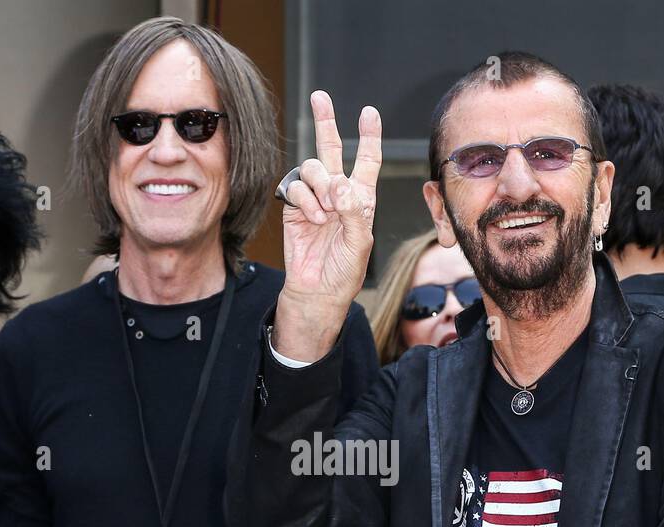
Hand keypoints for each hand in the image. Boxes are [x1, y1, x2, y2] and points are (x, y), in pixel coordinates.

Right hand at [274, 90, 382, 361]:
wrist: (316, 292)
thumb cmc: (344, 272)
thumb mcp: (360, 243)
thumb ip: (354, 212)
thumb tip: (340, 182)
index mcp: (361, 199)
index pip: (367, 162)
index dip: (369, 137)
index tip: (370, 112)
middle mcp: (337, 194)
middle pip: (332, 149)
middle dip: (326, 122)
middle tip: (320, 97)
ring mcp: (314, 199)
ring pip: (313, 168)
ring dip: (321, 185)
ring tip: (327, 212)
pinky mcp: (293, 208)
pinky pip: (296, 187)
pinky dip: (306, 201)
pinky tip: (314, 219)